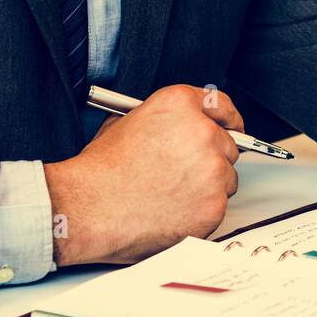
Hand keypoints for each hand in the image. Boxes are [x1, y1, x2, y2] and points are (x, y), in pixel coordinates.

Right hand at [43, 84, 244, 265]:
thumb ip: (166, 119)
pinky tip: (172, 211)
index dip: (226, 119)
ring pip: (227, 177)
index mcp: (180, 105)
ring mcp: (211, 169)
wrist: (86, 210)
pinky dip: (202, 211)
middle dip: (210, 157)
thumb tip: (184, 124)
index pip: (221, 105)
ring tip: (169, 194)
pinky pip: (219, 205)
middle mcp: (202, 132)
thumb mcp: (126, 122)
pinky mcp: (214, 204)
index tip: (230, 128)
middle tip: (182, 173)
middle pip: (228, 144)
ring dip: (208, 185)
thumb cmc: (100, 173)